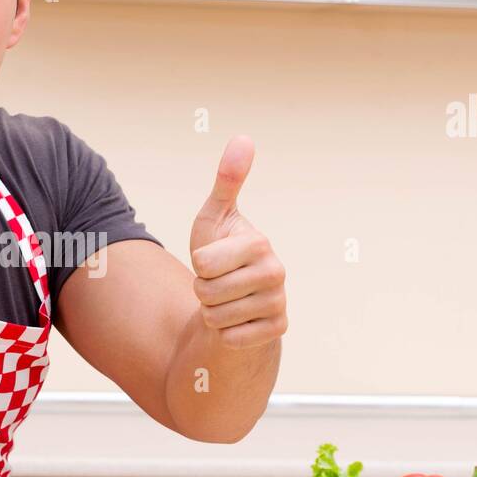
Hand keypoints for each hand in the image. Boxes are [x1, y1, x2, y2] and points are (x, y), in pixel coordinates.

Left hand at [188, 136, 286, 349]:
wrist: (235, 296)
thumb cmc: (220, 252)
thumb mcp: (214, 217)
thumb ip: (227, 180)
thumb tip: (244, 138)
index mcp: (260, 243)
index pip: (204, 264)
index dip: (198, 265)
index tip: (212, 261)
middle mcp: (276, 272)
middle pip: (207, 293)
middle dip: (202, 291)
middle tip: (217, 282)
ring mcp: (278, 302)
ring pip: (216, 318)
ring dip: (211, 312)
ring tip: (226, 300)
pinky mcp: (276, 330)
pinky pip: (231, 338)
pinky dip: (225, 333)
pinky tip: (236, 320)